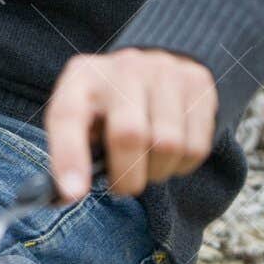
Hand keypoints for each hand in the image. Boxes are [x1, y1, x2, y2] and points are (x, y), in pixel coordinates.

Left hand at [44, 48, 217, 201]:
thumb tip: (66, 196)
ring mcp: (163, 71)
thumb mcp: (80, 118)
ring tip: (148, 165)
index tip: (74, 194)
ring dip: (157, 172)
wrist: (152, 68)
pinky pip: (196, 146)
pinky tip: (171, 153)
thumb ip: (70, 154)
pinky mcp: (197, 83)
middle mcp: (122, 68)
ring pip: (168, 144)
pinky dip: (182, 165)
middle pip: (129, 134)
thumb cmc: (107, 106)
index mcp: (81, 78)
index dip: (69, 157)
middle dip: (126, 177)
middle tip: (123, 187)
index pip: (68, 116)